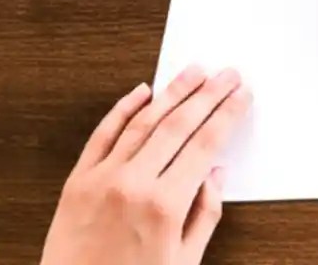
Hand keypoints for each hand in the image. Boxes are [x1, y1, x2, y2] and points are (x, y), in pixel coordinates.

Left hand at [41, 67, 252, 264]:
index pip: (205, 145)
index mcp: (165, 207)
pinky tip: (141, 92)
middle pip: (178, 125)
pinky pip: (102, 134)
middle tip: (225, 74)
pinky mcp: (78, 181)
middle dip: (207, 94)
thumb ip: (204, 216)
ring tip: (192, 72)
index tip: (240, 96)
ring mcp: (102, 179)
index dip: (226, 115)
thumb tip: (215, 176)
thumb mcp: (184, 263)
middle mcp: (133, 185)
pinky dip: (122, 109)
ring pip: (142, 122)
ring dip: (171, 92)